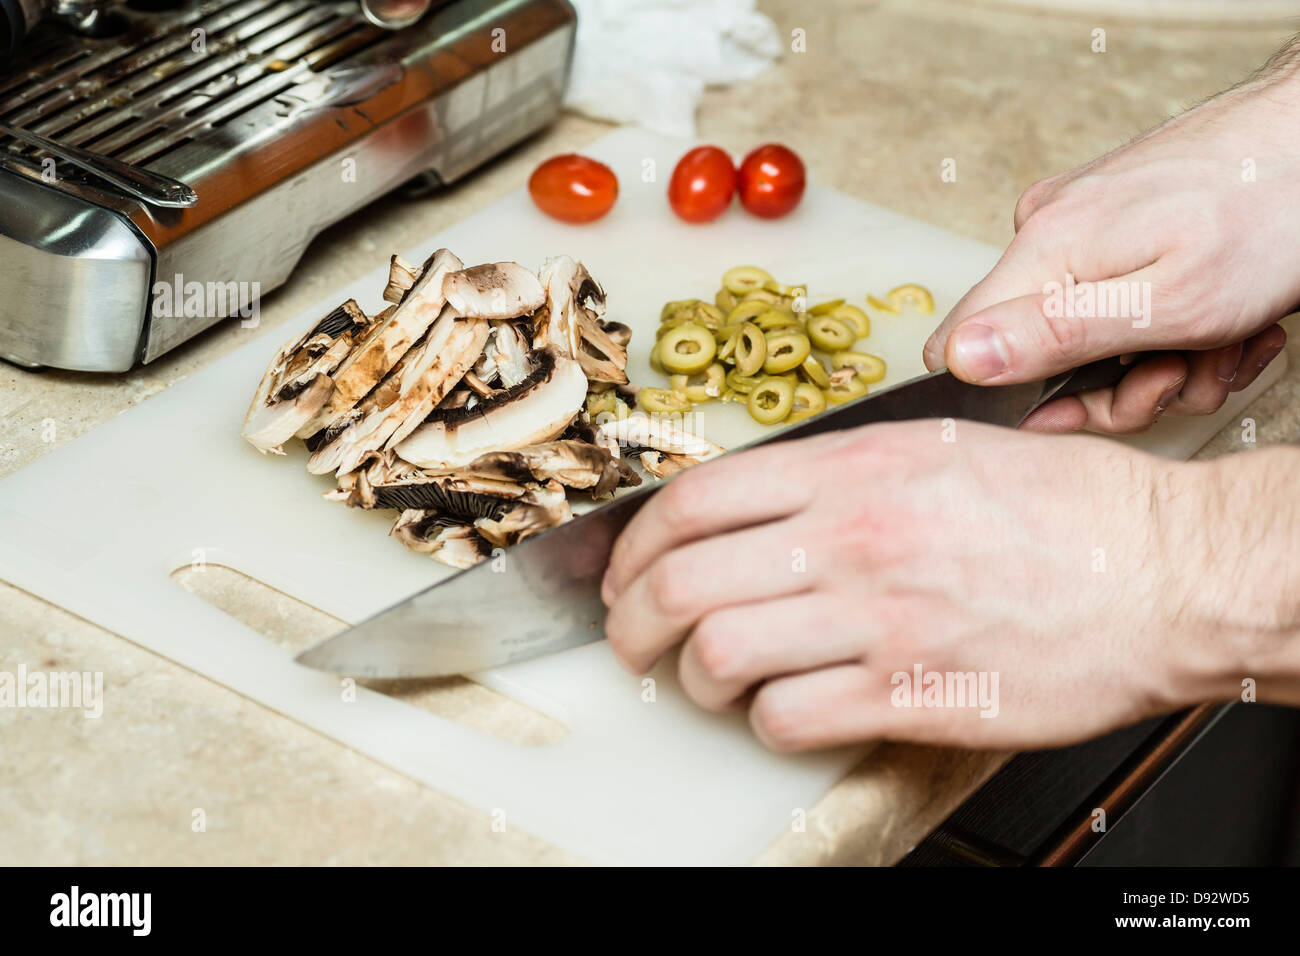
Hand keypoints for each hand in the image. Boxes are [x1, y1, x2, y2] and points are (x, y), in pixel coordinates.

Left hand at [601, 421, 1271, 750]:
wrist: (1165, 573)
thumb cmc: (1067, 509)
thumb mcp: (939, 449)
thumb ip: (838, 473)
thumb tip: (754, 506)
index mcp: (852, 468)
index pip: (694, 500)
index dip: (636, 542)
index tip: (626, 569)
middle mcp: (850, 538)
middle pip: (681, 580)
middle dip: (632, 619)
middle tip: (632, 638)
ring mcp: (876, 618)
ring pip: (719, 653)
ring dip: (695, 676)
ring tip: (708, 680)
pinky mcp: (909, 693)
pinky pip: (788, 716)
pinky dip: (765, 721)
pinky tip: (781, 710)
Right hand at [923, 68, 1296, 433]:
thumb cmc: (1269, 211)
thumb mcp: (1167, 303)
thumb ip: (1055, 333)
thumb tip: (961, 358)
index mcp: (1046, 251)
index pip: (961, 348)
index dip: (1021, 397)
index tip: (1092, 402)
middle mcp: (1050, 230)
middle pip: (1038, 354)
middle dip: (1120, 384)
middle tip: (1185, 371)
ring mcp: (1083, 222)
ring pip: (1090, 336)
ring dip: (1163, 359)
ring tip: (1221, 341)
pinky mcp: (1116, 219)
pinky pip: (1118, 301)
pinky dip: (1174, 324)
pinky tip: (1220, 319)